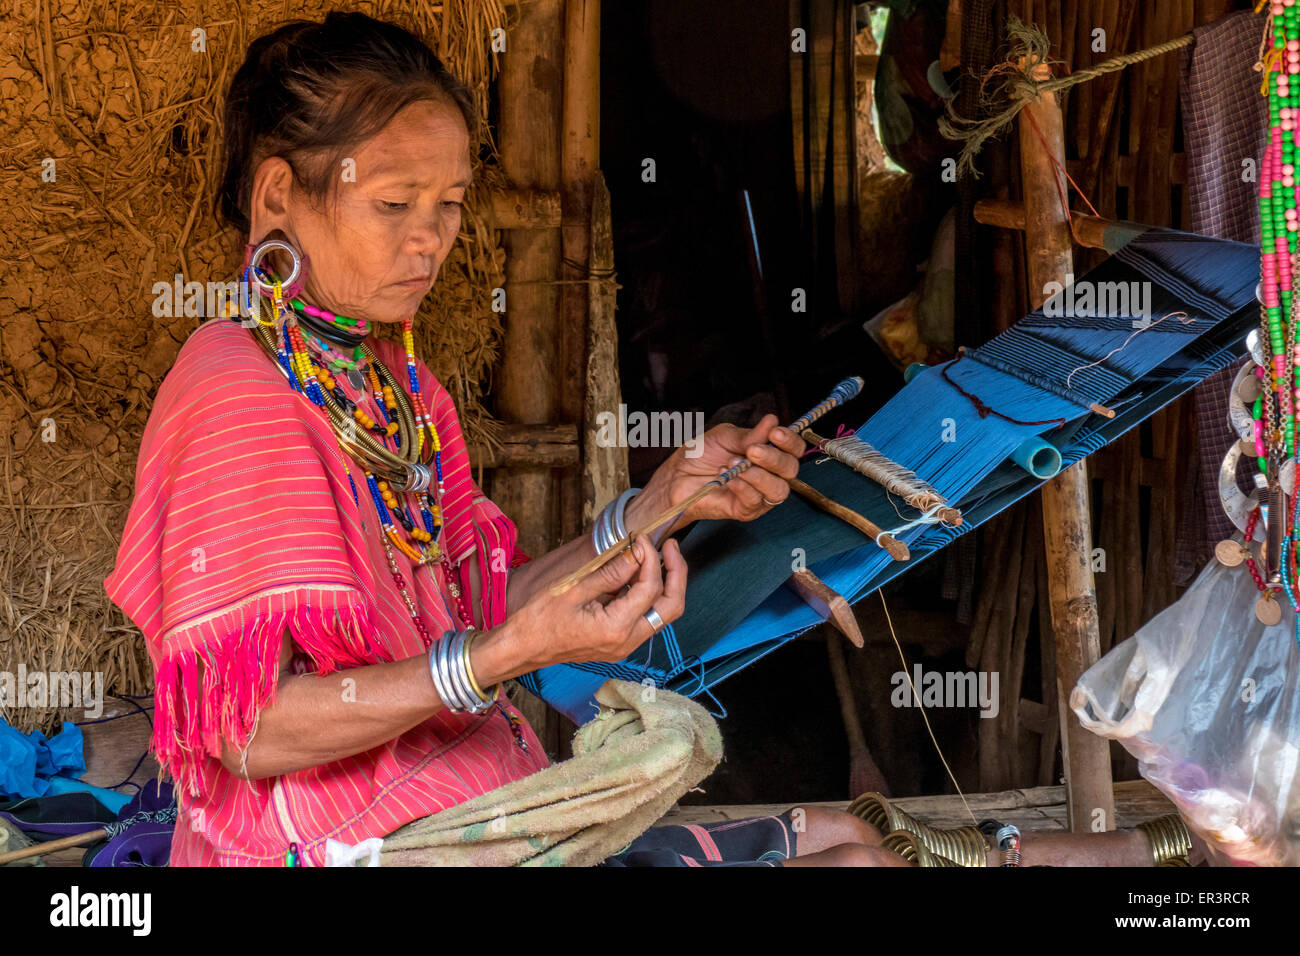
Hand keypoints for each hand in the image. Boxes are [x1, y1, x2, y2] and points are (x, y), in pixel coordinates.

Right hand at [492, 534, 686, 671]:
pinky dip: (647, 595)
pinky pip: (644, 618)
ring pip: (661, 614)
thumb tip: (637, 551)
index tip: (641, 538)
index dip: (650, 558)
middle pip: (671, 607)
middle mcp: (626, 642)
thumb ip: (611, 572)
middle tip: (670, 547)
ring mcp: (624, 646)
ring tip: (653, 556)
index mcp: (615, 629)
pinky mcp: (619, 644)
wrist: (521, 648)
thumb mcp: (574, 588)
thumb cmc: (539, 619)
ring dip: (664, 584)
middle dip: (676, 574)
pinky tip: (637, 574)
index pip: (650, 588)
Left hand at [634, 414, 805, 532]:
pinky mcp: (746, 510)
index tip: (775, 433)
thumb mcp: (725, 437)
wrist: (677, 476)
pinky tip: (726, 476)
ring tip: (733, 463)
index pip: (794, 449)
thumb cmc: (701, 455)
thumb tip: (773, 420)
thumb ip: (750, 434)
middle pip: (791, 469)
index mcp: (769, 453)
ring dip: (758, 474)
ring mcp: (760, 495)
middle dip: (774, 458)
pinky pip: (755, 500)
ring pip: (779, 489)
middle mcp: (770, 475)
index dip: (790, 441)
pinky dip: (742, 485)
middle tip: (752, 450)